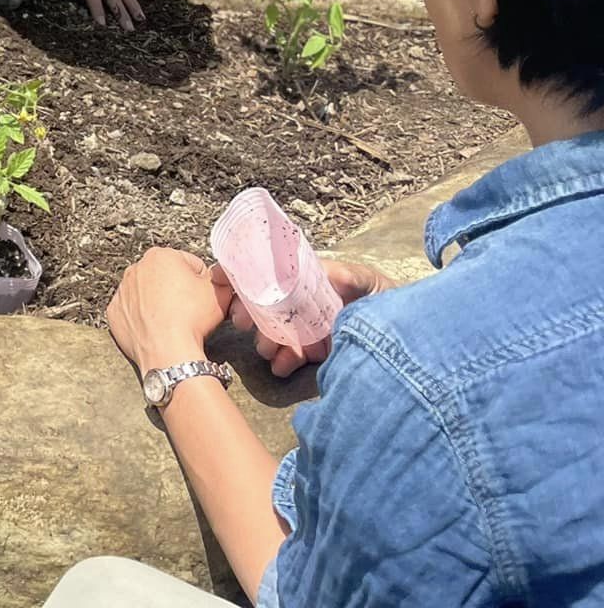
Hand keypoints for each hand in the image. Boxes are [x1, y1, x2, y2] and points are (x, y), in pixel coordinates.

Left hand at [107, 248, 235, 371]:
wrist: (168, 350)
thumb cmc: (192, 318)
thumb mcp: (220, 292)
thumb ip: (221, 279)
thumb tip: (220, 279)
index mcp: (161, 256)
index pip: (190, 263)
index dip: (202, 281)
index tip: (205, 297)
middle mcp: (136, 268)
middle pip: (165, 277)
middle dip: (177, 289)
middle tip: (190, 310)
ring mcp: (122, 290)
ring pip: (147, 293)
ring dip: (158, 303)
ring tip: (173, 321)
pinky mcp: (114, 312)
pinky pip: (131, 311)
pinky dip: (142, 318)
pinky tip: (155, 329)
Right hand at [214, 258, 394, 376]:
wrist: (414, 348)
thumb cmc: (393, 304)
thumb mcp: (374, 285)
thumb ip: (352, 277)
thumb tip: (329, 273)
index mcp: (310, 279)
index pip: (268, 270)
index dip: (242, 274)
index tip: (223, 280)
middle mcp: (303, 302)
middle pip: (263, 303)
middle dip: (247, 312)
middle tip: (242, 322)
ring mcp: (307, 329)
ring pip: (272, 332)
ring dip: (264, 340)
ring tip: (270, 350)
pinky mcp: (314, 355)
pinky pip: (288, 358)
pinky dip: (281, 362)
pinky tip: (284, 366)